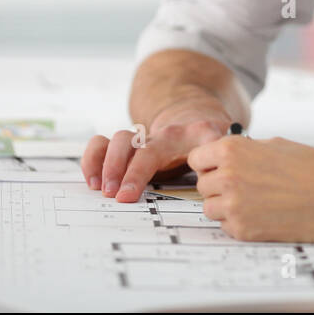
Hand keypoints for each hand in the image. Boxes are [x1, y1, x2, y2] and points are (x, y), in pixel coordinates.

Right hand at [81, 97, 231, 202]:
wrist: (197, 119)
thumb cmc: (209, 141)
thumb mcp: (221, 143)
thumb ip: (218, 153)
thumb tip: (212, 166)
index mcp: (181, 136)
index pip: (155, 152)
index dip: (138, 173)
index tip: (126, 196)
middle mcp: (158, 134)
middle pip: (130, 143)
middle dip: (117, 169)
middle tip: (112, 195)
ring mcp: (140, 139)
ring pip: (114, 140)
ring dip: (102, 164)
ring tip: (99, 188)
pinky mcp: (126, 147)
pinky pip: (102, 144)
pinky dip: (92, 159)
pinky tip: (92, 181)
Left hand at [188, 136, 313, 241]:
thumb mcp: (276, 144)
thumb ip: (246, 149)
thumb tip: (228, 155)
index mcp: (233, 150)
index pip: (197, 158)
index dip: (210, 163)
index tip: (220, 168)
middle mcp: (227, 176)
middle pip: (202, 184)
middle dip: (218, 185)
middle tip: (244, 187)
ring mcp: (233, 205)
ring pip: (210, 208)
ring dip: (226, 205)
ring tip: (254, 201)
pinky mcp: (242, 230)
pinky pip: (226, 226)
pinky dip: (240, 222)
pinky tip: (263, 214)